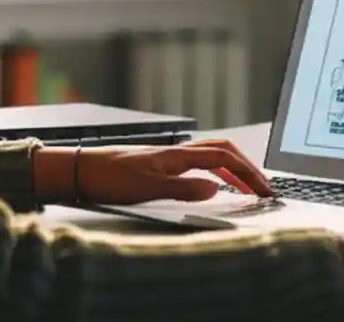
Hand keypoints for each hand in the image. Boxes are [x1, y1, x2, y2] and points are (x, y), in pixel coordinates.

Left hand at [73, 139, 272, 204]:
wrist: (79, 169)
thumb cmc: (109, 177)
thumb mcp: (147, 187)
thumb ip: (183, 188)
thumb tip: (216, 189)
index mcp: (178, 155)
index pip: (224, 159)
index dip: (248, 174)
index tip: (263, 191)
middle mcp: (177, 152)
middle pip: (223, 152)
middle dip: (247, 168)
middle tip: (262, 189)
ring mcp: (169, 156)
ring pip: (212, 155)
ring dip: (234, 168)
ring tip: (246, 187)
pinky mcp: (160, 163)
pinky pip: (199, 162)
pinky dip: (216, 171)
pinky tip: (213, 184)